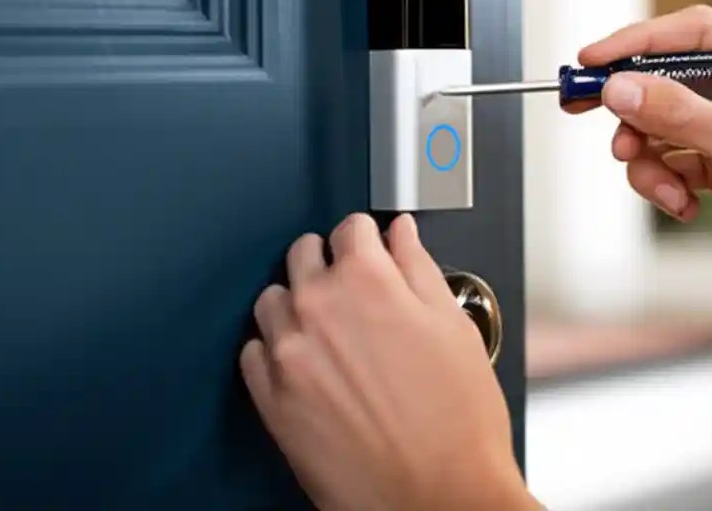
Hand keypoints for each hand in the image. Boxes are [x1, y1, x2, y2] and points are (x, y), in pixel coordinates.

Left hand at [241, 213, 536, 510]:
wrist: (438, 497)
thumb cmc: (457, 424)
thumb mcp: (453, 328)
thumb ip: (419, 268)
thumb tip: (401, 234)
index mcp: (368, 280)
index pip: (352, 227)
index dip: (367, 238)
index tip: (372, 249)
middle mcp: (318, 307)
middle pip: (304, 254)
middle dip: (328, 264)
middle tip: (353, 291)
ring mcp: (288, 352)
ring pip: (272, 300)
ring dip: (296, 303)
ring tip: (330, 329)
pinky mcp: (270, 396)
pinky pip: (253, 351)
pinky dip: (274, 349)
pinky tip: (307, 363)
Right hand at [578, 5, 711, 317]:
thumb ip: (679, 115)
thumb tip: (619, 87)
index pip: (692, 33)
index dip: (635, 45)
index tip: (589, 63)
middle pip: (671, 81)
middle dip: (638, 115)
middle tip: (602, 131)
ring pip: (669, 128)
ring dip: (652, 161)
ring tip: (662, 191)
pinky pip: (680, 163)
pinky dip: (670, 185)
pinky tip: (685, 207)